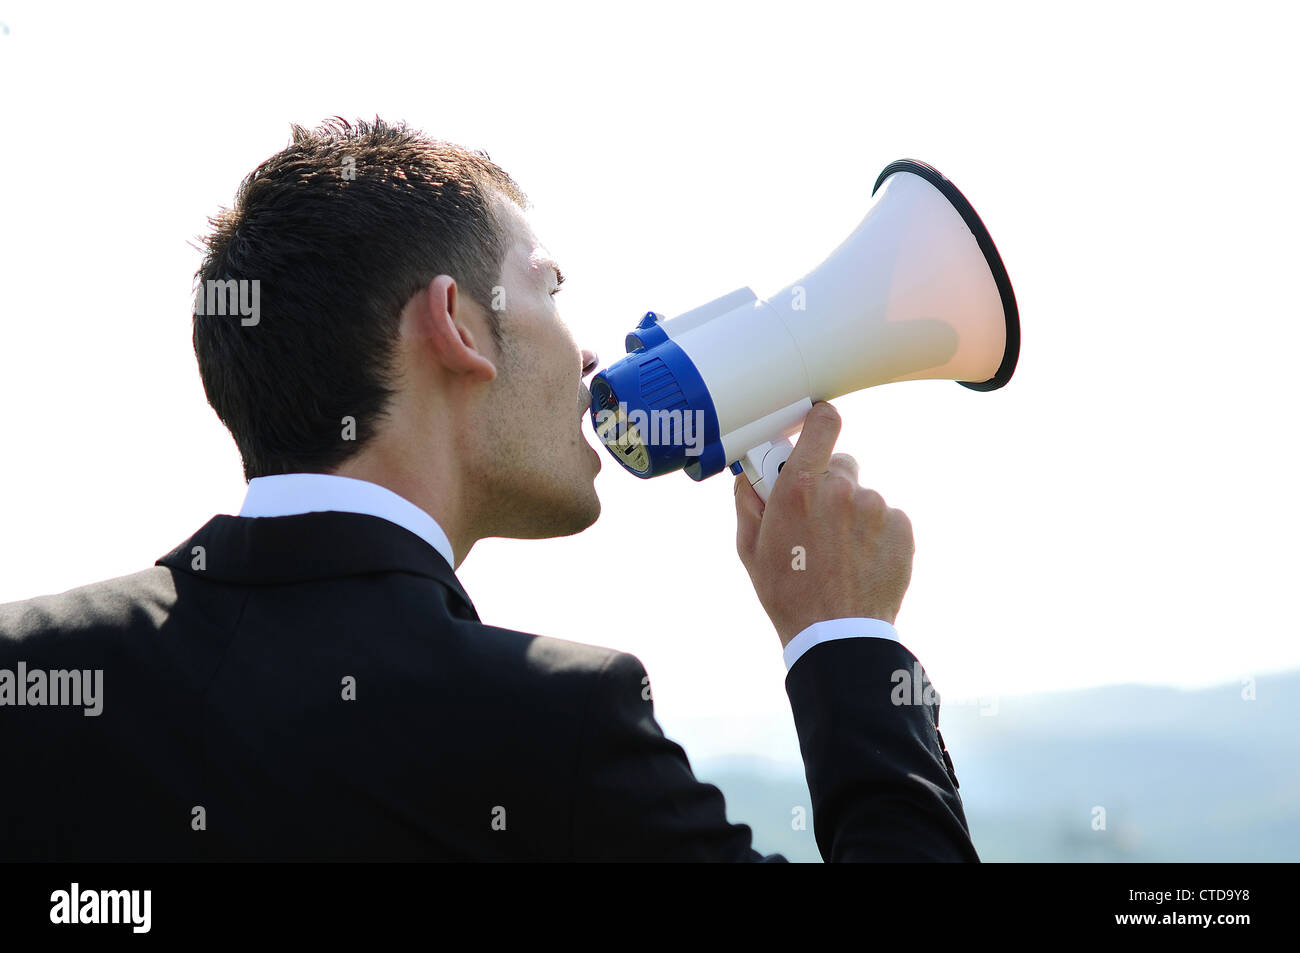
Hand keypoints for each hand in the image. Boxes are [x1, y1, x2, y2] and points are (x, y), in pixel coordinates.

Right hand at [734, 401, 914, 647]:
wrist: (836, 634)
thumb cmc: (788, 592)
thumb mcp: (750, 548)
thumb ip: (749, 500)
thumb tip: (751, 473)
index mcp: (801, 487)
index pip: (823, 423)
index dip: (820, 421)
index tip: (816, 429)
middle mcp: (841, 489)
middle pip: (841, 465)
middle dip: (829, 485)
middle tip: (817, 520)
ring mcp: (876, 508)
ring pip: (862, 497)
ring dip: (852, 515)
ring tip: (839, 553)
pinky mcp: (901, 528)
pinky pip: (886, 518)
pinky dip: (875, 534)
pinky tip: (860, 562)